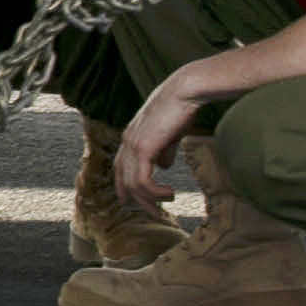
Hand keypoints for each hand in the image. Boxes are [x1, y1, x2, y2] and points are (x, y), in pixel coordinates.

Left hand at [114, 75, 205, 207]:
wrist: (184, 91)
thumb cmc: (181, 109)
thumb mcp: (170, 134)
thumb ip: (164, 149)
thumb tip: (164, 166)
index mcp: (131, 136)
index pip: (121, 167)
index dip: (124, 186)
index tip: (133, 202)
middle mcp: (127, 141)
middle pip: (124, 179)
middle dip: (137, 200)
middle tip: (155, 214)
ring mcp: (132, 145)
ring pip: (133, 184)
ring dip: (150, 199)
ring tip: (169, 202)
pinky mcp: (143, 148)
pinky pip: (143, 181)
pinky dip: (155, 192)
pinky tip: (170, 193)